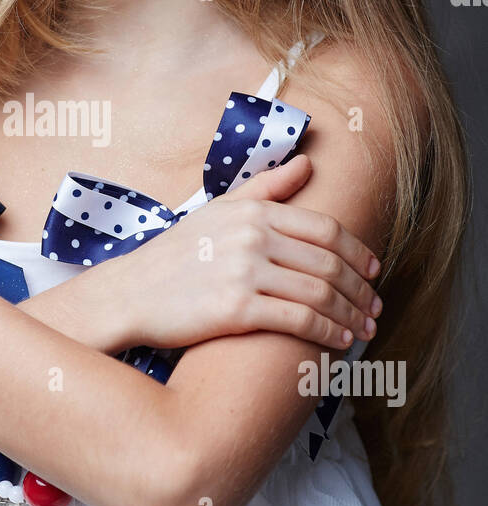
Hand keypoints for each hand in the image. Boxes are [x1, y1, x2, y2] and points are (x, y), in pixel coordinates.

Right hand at [107, 154, 381, 351]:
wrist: (129, 294)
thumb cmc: (175, 256)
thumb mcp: (217, 211)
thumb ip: (265, 188)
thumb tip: (306, 163)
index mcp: (253, 211)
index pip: (325, 229)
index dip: (358, 252)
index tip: (374, 271)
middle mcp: (252, 236)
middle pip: (329, 263)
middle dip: (361, 289)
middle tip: (375, 307)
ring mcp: (244, 272)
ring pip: (320, 293)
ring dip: (351, 315)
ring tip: (365, 329)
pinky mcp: (236, 309)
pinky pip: (299, 320)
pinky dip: (327, 332)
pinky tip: (339, 342)